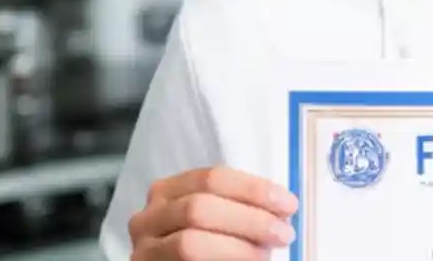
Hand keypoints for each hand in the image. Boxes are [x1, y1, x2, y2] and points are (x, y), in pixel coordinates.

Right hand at [128, 166, 298, 259]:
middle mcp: (148, 216)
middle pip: (200, 207)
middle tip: (283, 233)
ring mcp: (143, 249)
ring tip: (266, 254)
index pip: (212, 178)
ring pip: (189, 242)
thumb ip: (239, 209)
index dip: (254, 190)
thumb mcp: (217, 218)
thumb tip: (282, 210)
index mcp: (169, 190)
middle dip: (249, 219)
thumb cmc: (207, 242)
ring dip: (237, 248)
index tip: (288, 204)